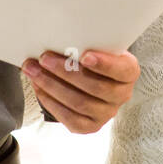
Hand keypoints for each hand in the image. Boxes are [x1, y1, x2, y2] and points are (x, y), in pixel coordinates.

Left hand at [21, 49, 138, 133]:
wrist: (92, 77)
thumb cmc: (91, 56)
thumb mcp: (96, 45)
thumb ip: (86, 42)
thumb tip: (59, 37)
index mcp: (128, 71)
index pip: (121, 70)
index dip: (104, 64)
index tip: (84, 55)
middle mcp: (122, 95)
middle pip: (95, 87)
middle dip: (65, 72)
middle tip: (44, 58)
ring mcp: (107, 113)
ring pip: (79, 103)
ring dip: (52, 85)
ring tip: (33, 71)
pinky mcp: (91, 126)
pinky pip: (70, 118)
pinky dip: (51, 102)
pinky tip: (38, 87)